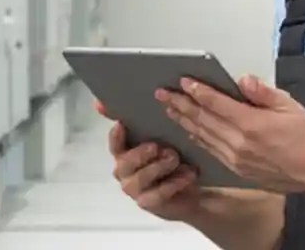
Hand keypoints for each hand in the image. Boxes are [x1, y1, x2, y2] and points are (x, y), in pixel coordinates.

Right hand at [96, 100, 205, 222]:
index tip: (121, 124)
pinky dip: (174, 183)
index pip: (114, 142)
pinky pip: (158, 194)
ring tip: (175, 158)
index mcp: (124, 152)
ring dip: (158, 167)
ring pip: (139, 179)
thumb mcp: (165, 135)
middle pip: (124, 162)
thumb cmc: (172, 157)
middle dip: (140, 153)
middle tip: (157, 146)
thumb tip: (127, 99)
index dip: (115, 135)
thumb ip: (148, 119)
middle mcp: (124, 171)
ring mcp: (135, 189)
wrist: (190, 188)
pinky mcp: (149, 204)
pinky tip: (188, 174)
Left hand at [157, 74, 304, 193]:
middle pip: (203, 119)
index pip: (216, 103)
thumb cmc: (304, 135)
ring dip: (184, 120)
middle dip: (181, 104)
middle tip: (163, 93)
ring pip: (203, 135)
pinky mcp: (236, 169)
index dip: (198, 91)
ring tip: (169, 109)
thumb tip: (243, 79)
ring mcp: (235, 158)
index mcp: (251, 124)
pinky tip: (189, 129)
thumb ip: (262, 92)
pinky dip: (197, 137)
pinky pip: (210, 150)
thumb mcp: (288, 105)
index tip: (184, 81)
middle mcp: (239, 142)